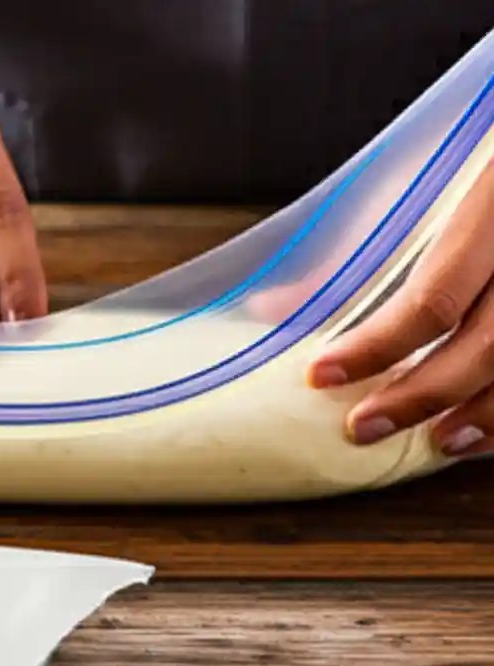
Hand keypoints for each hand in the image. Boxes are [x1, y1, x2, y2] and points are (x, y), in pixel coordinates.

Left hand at [307, 159, 493, 455]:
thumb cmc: (481, 142)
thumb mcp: (422, 170)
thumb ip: (355, 239)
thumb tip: (277, 308)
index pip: (436, 294)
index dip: (377, 346)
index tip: (324, 374)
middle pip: (491, 344)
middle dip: (424, 395)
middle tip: (365, 427)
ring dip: (490, 414)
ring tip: (439, 440)